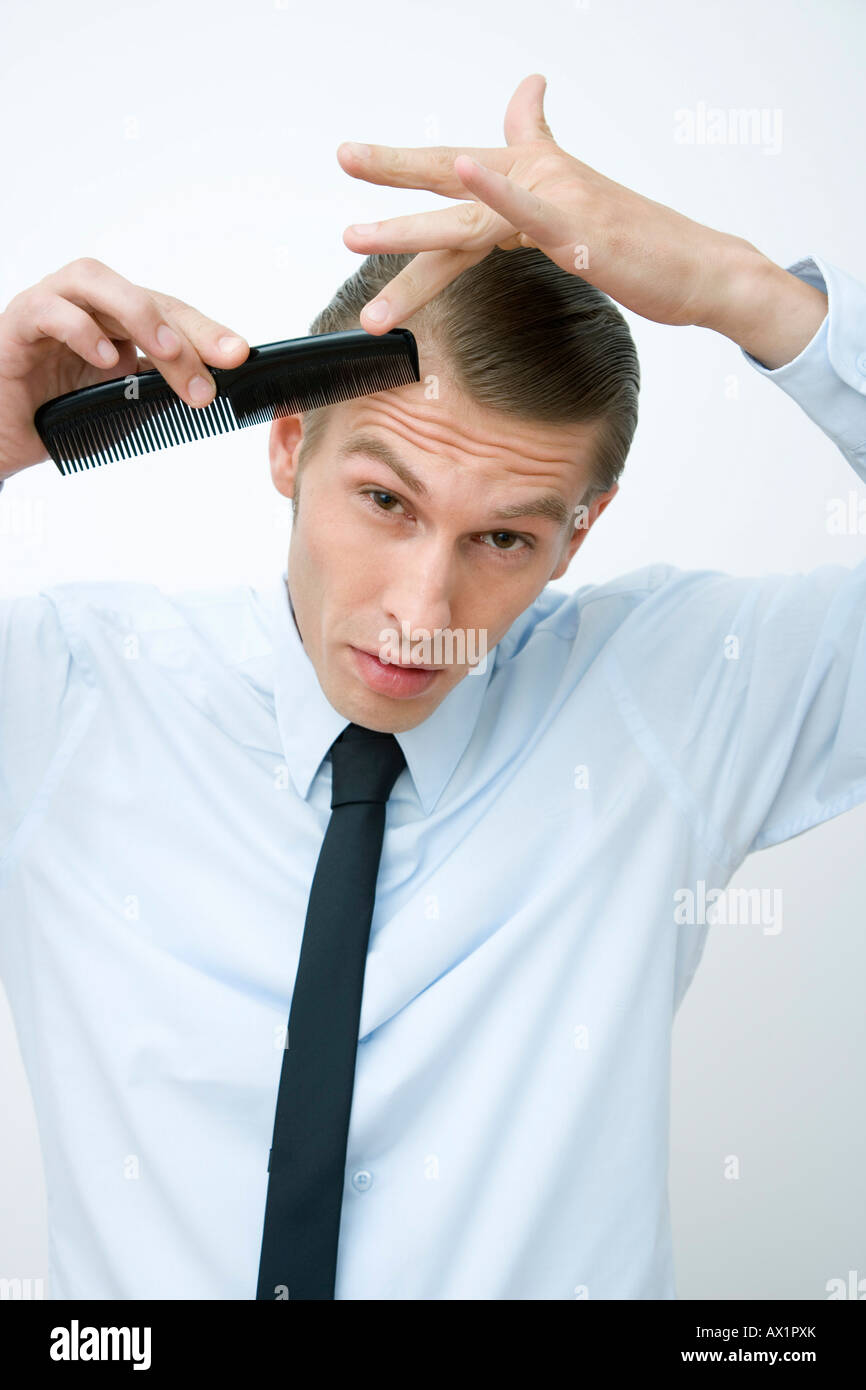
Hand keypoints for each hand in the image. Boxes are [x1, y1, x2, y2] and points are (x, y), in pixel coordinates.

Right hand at [0, 257, 248, 477]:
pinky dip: (81, 330)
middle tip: (212, 373)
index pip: (169, 313)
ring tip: (169, 353)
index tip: (239, 355)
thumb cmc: (58, 417)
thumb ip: (157, 388)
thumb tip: (209, 388)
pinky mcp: (16, 326)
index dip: (206, 331)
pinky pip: (48, 311)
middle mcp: (85, 305)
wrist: (5, 436)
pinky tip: (108, 360)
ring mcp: (48, 308)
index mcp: (115, 321)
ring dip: (138, 314)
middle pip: (142, 295)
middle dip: (184, 331)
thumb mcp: (122, 404)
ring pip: (95, 283)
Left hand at [338, 73, 764, 336]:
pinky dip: (497, 189)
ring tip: (355, 235)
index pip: (456, 178)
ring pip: (471, 216)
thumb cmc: (640, 244)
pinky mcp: (581, 232)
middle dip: (392, 170)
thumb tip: (529, 92)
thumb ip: (543, 149)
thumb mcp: (579, 201)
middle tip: (344, 157)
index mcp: (532, 180)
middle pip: (452, 181)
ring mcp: (559, 203)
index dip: (404, 169)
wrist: (700, 270)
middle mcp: (539, 181)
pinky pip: (531, 211)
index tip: (353, 160)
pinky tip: (463, 170)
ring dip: (408, 226)